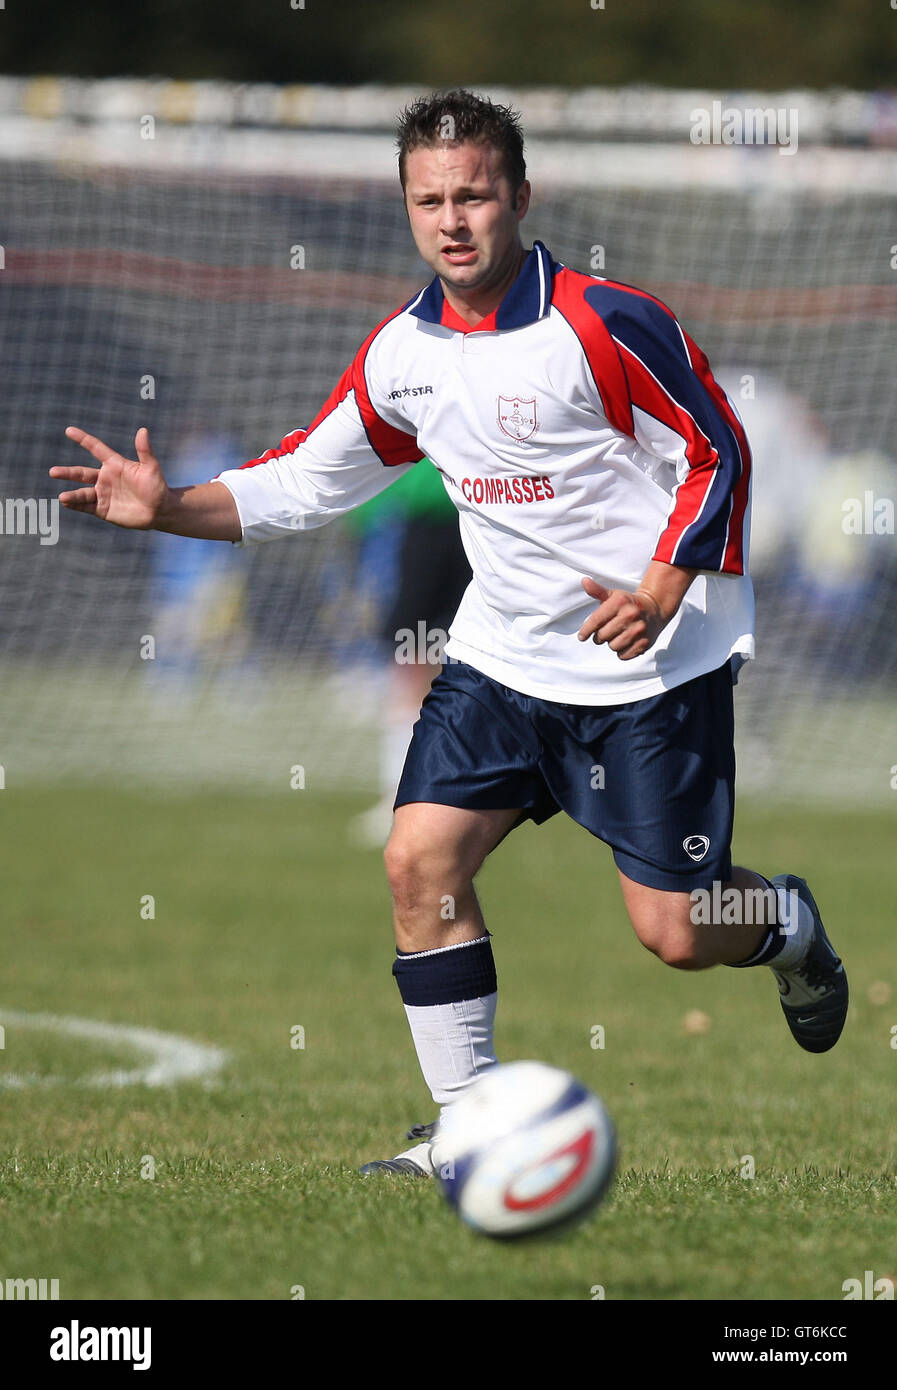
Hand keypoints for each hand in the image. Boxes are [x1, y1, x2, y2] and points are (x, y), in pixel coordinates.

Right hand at [51, 426, 169, 529]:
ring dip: (72, 495)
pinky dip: (76, 505)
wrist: (160, 510)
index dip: (83, 439)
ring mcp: (103, 494)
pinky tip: (66, 503)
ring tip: (62, 497)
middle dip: (67, 472)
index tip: (68, 430)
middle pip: (82, 473)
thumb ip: (144, 451)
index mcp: (114, 464)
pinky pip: (86, 506)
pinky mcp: (103, 509)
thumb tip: (143, 430)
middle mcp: (105, 478)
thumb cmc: (157, 487)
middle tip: (53, 472)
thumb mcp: (151, 467)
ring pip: (82, 493)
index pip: (96, 448)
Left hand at [577, 576, 669, 659]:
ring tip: (618, 635)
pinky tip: (626, 642)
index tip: (582, 637)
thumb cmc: (628, 603)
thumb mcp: (613, 595)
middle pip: (602, 636)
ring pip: (613, 646)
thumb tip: (584, 581)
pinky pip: (624, 655)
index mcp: (620, 602)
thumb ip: (597, 590)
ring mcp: (639, 630)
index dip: (586, 630)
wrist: (655, 609)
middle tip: (606, 631)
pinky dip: (622, 652)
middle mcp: (630, 615)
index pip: (596, 620)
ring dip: (612, 643)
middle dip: (600, 636)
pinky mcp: (645, 643)